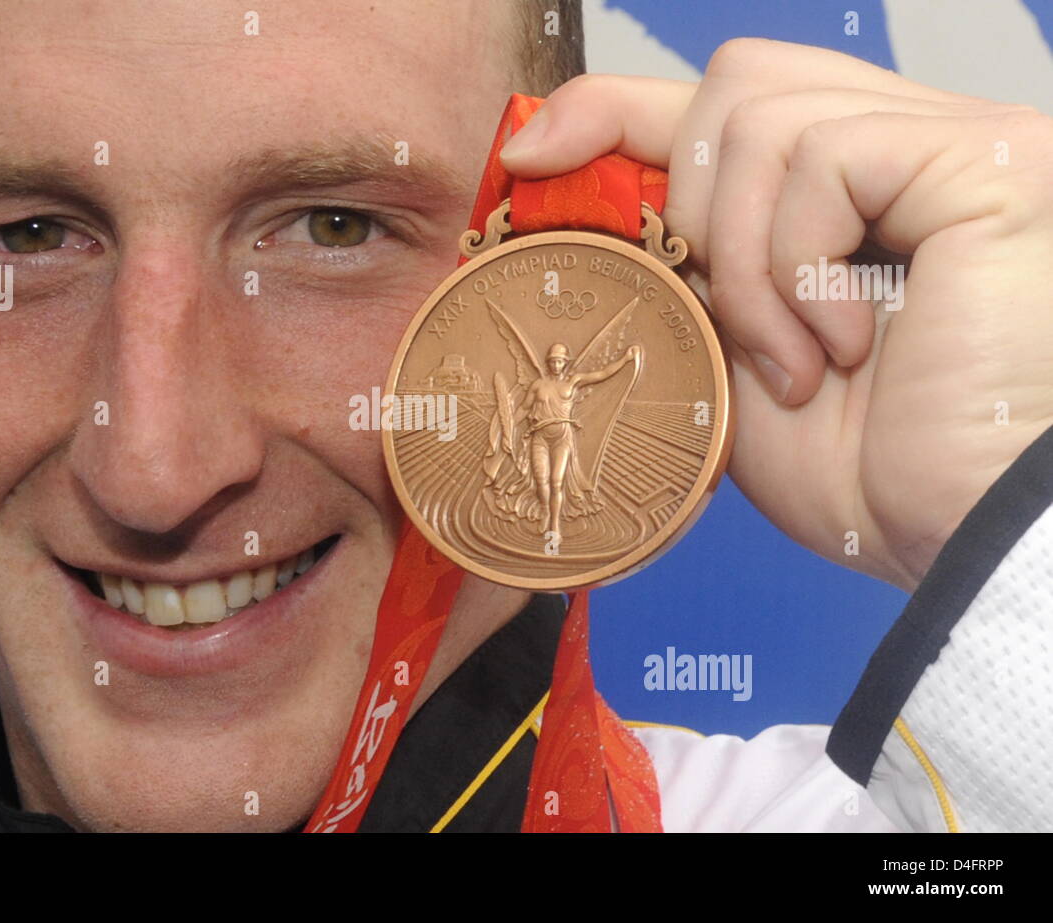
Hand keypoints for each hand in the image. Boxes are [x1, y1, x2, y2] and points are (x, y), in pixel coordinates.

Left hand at [500, 39, 1052, 590]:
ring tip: (797, 364)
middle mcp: (909, 144)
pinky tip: (841, 346)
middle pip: (736, 85)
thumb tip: (573, 184)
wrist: (954, 540)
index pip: (724, 102)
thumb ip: (683, 256)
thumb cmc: (862, 467)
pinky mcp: (983, 161)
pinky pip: (822, 160)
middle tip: (729, 330)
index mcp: (853, 188)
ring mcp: (951, 144)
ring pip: (760, 121)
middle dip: (688, 212)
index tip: (534, 155)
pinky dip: (797, 268)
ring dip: (744, 266)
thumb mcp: (729, 350)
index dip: (618, 110)